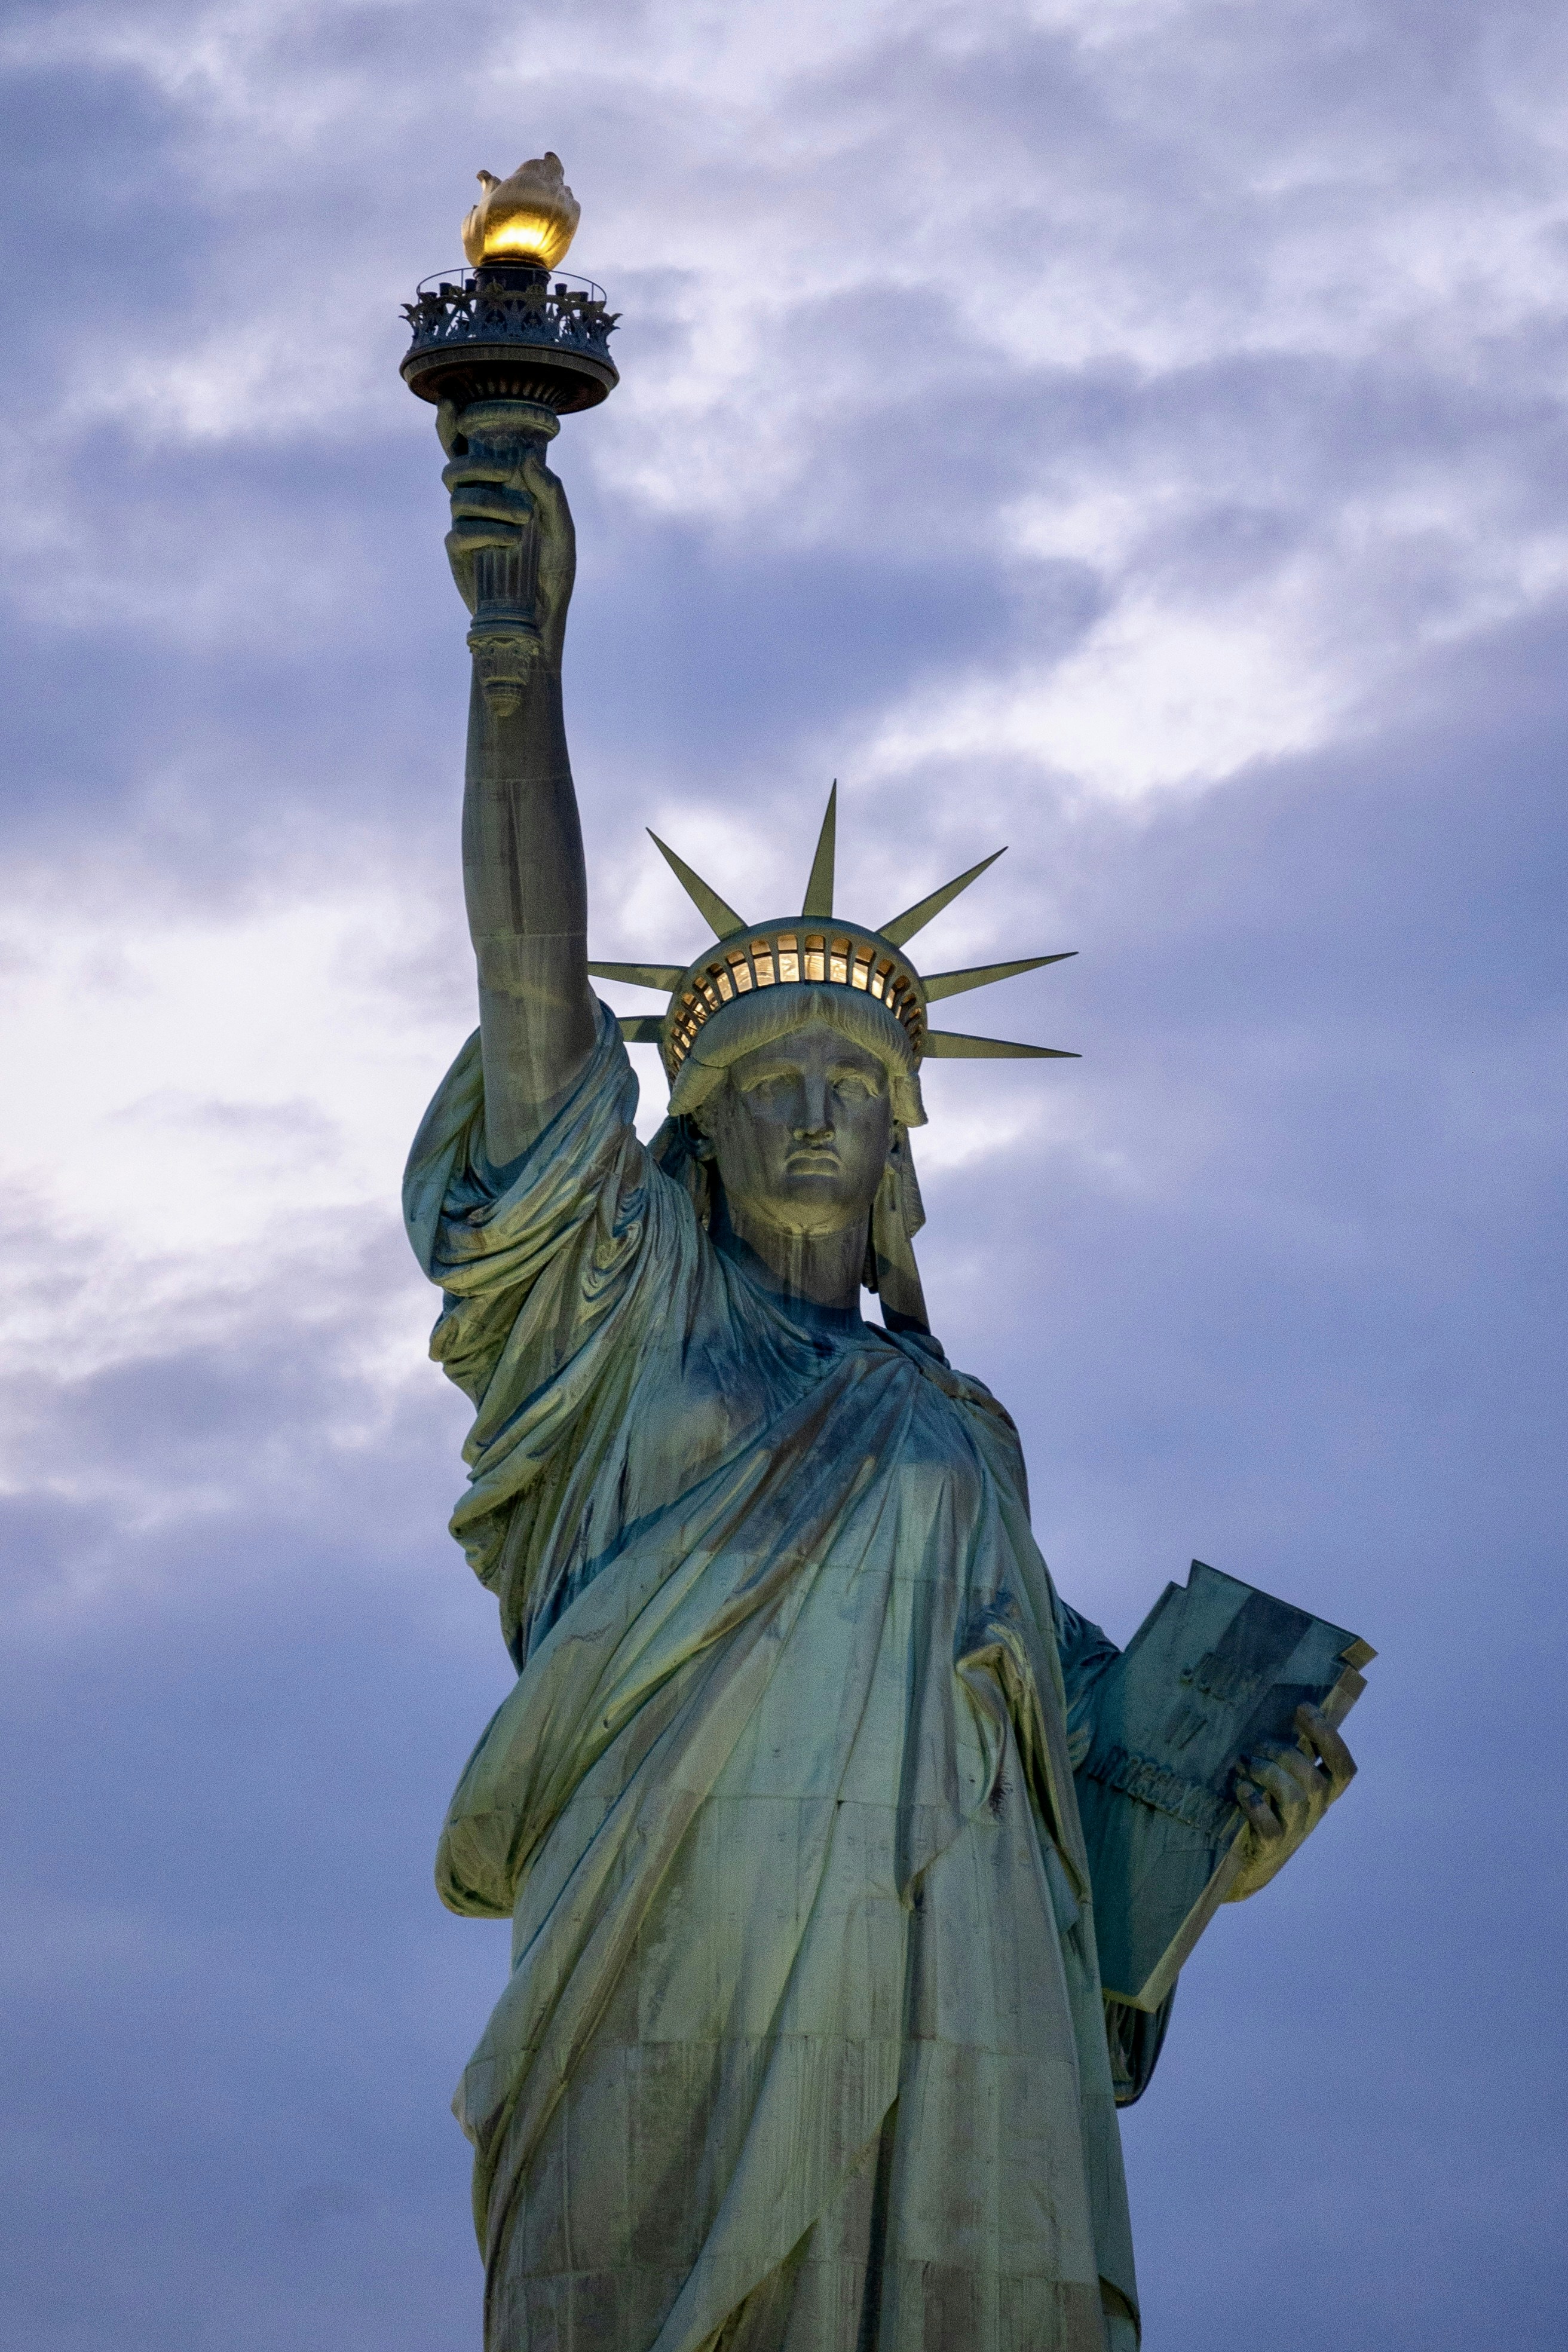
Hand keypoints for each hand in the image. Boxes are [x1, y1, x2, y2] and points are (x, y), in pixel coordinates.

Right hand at [436, 400, 576, 663]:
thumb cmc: (552, 571)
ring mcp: (464, 528)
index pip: (466, 451)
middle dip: (477, 462)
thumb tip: (530, 460)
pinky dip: (486, 531)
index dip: (450, 425)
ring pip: (459, 496)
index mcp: (497, 489)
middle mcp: (476, 503)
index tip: (448, 402)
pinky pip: (460, 531)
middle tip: (506, 473)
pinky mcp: (459, 555)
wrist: (541, 617)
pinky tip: (510, 541)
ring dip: (491, 501)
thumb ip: (551, 495)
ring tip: (521, 520)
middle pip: (455, 466)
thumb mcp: (563, 531)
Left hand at [1225, 1703, 1355, 1900]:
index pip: (1343, 1768)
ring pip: (1293, 1797)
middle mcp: (1314, 1812)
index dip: (1329, 1737)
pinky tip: (1240, 1790)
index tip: (1304, 1708)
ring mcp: (1294, 1831)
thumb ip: (1287, 1756)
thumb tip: (1277, 1712)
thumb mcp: (1283, 1783)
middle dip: (1283, 1753)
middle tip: (1256, 1744)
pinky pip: (1268, 1825)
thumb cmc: (1265, 1811)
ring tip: (1243, 1764)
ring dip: (1266, 1773)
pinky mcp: (1271, 1848)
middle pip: (1312, 1778)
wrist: (1245, 1865)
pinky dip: (1254, 1804)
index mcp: (1323, 1794)